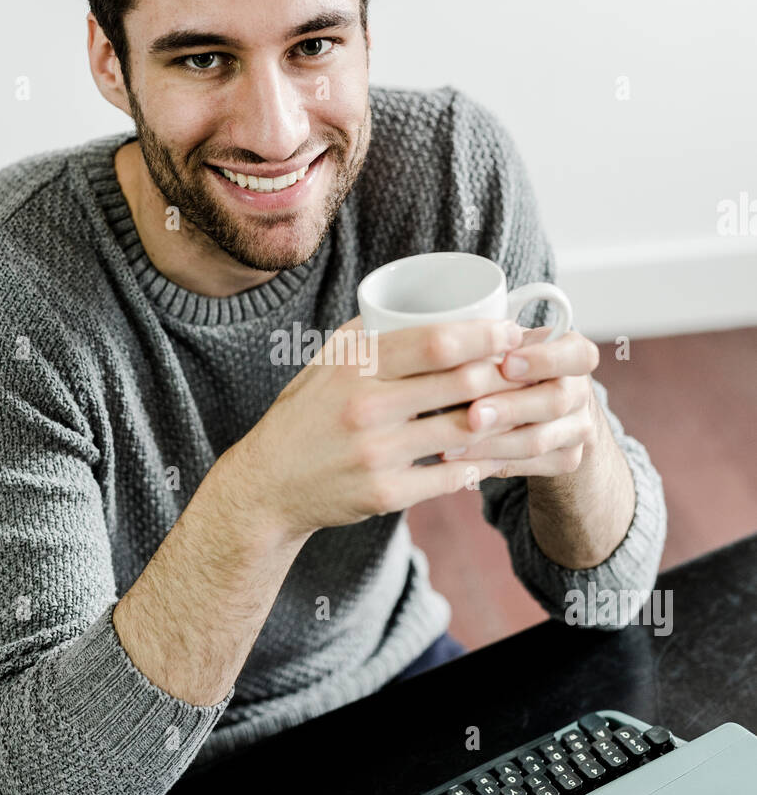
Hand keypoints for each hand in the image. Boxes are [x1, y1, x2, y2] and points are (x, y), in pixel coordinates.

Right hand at [226, 314, 530, 541]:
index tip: (510, 331)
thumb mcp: (324, 364)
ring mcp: (377, 454)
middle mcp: (366, 407)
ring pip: (464, 432)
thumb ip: (368, 334)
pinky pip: (450, 476)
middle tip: (527, 368)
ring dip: (501, 420)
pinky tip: (490, 455)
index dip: (484, 335)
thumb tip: (419, 301)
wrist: (267, 485)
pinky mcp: (384, 493)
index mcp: (355, 367)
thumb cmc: (304, 416)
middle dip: (506, 373)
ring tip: (522, 409)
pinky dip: (476, 464)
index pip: (436, 342)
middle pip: (460, 383)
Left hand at [440, 325, 601, 477]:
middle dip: (509, 409)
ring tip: (453, 443)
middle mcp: (580, 392)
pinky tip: (461, 459)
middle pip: (555, 402)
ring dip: (492, 443)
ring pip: (538, 441)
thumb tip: (460, 351)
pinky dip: (490, 463)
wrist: (539, 409)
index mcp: (573, 354)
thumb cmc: (515, 368)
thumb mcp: (511, 347)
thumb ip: (495, 346)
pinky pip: (527, 465)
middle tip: (473, 415)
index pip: (579, 354)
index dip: (544, 360)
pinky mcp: (566, 460)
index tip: (507, 363)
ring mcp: (578, 429)